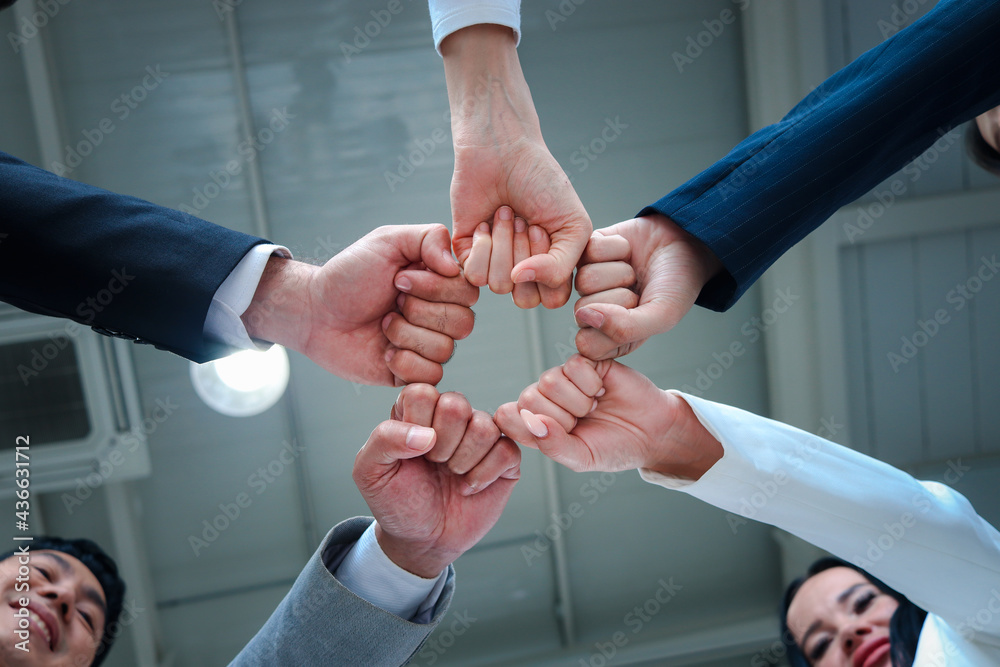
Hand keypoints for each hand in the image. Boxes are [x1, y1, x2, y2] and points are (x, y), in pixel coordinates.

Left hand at [241, 224, 477, 385]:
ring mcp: (427, 346)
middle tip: (391, 303)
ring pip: (445, 350)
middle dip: (419, 312)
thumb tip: (456, 266)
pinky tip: (383, 351)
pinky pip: (430, 376)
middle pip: (464, 323)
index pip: (468, 292)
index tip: (399, 279)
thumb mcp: (387, 241)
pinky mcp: (412, 373)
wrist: (315, 312)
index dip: (437, 288)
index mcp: (440, 284)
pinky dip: (404, 362)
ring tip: (382, 325)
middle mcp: (439, 315)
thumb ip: (430, 238)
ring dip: (406, 335)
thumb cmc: (349, 275)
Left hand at [353, 384, 520, 576]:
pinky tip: (469, 487)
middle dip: (441, 445)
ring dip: (463, 460)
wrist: (422, 540)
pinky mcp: (505, 457)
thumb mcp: (370, 471)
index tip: (410, 452)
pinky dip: (484, 475)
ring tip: (452, 474)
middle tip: (434, 464)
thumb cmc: (396, 501)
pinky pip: (507, 450)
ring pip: (484, 426)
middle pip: (456, 404)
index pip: (422, 392)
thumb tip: (427, 434)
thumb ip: (384, 439)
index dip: (416, 424)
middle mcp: (451, 417)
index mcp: (417, 411)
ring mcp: (480, 435)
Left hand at [442, 24, 591, 307]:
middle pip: (524, 297)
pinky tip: (485, 221)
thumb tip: (521, 281)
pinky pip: (473, 275)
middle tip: (526, 221)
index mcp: (552, 267)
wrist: (503, 152)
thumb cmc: (543, 182)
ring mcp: (494, 265)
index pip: (552, 299)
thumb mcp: (572, 226)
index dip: (551, 269)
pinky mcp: (466, 255)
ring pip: (499, 284)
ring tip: (507, 214)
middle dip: (527, 255)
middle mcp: (523, 271)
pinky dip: (482, 245)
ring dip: (505, 243)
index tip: (549, 230)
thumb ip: (561, 267)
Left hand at [494, 354, 721, 477]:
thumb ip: (553, 445)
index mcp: (536, 424)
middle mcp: (545, 398)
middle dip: (561, 417)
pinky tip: (602, 390)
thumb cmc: (614, 448)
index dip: (527, 426)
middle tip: (583, 422)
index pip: (507, 416)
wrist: (653, 431)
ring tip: (594, 407)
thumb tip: (533, 422)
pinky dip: (592, 384)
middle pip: (528, 397)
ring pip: (549, 381)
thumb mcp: (582, 458)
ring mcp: (564, 378)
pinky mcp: (585, 361)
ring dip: (579, 401)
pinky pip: (573, 366)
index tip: (558, 436)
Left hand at [573, 214, 722, 359]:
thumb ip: (625, 328)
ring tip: (634, 271)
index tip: (636, 315)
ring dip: (619, 271)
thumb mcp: (663, 315)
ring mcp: (589, 280)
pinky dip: (617, 248)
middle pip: (582, 310)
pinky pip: (591, 251)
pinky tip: (628, 251)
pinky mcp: (587, 251)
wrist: (685, 243)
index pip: (587, 344)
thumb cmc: (677, 283)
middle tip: (639, 289)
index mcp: (611, 335)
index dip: (611, 328)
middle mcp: (595, 309)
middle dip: (618, 296)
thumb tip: (585, 316)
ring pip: (584, 280)